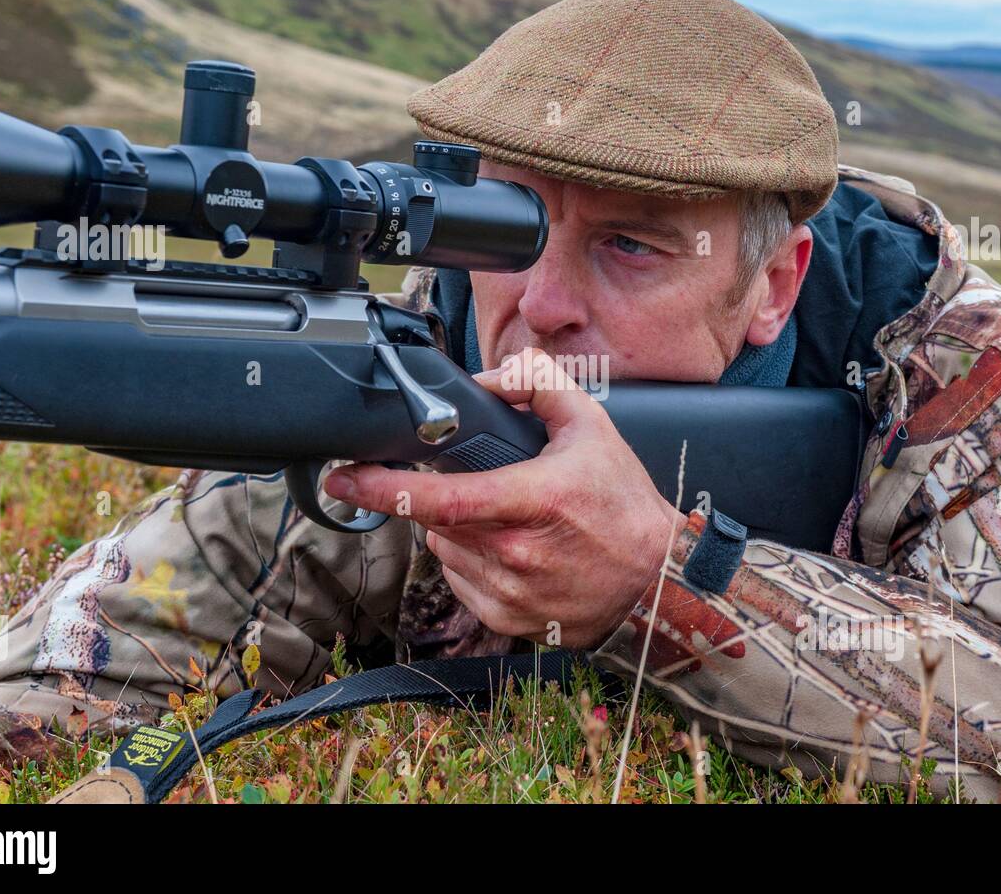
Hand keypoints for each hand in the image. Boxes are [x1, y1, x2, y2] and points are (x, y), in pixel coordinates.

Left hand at [324, 347, 685, 648]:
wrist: (656, 581)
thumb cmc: (624, 505)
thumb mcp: (592, 427)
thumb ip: (539, 384)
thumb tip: (490, 377)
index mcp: (533, 502)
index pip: (441, 498)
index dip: (383, 489)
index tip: (344, 478)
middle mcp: (517, 554)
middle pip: (438, 520)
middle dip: (445, 500)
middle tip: (486, 488)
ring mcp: (511, 594)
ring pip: (446, 551)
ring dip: (459, 532)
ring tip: (509, 523)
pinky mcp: (509, 622)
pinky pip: (462, 584)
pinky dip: (473, 565)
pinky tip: (513, 554)